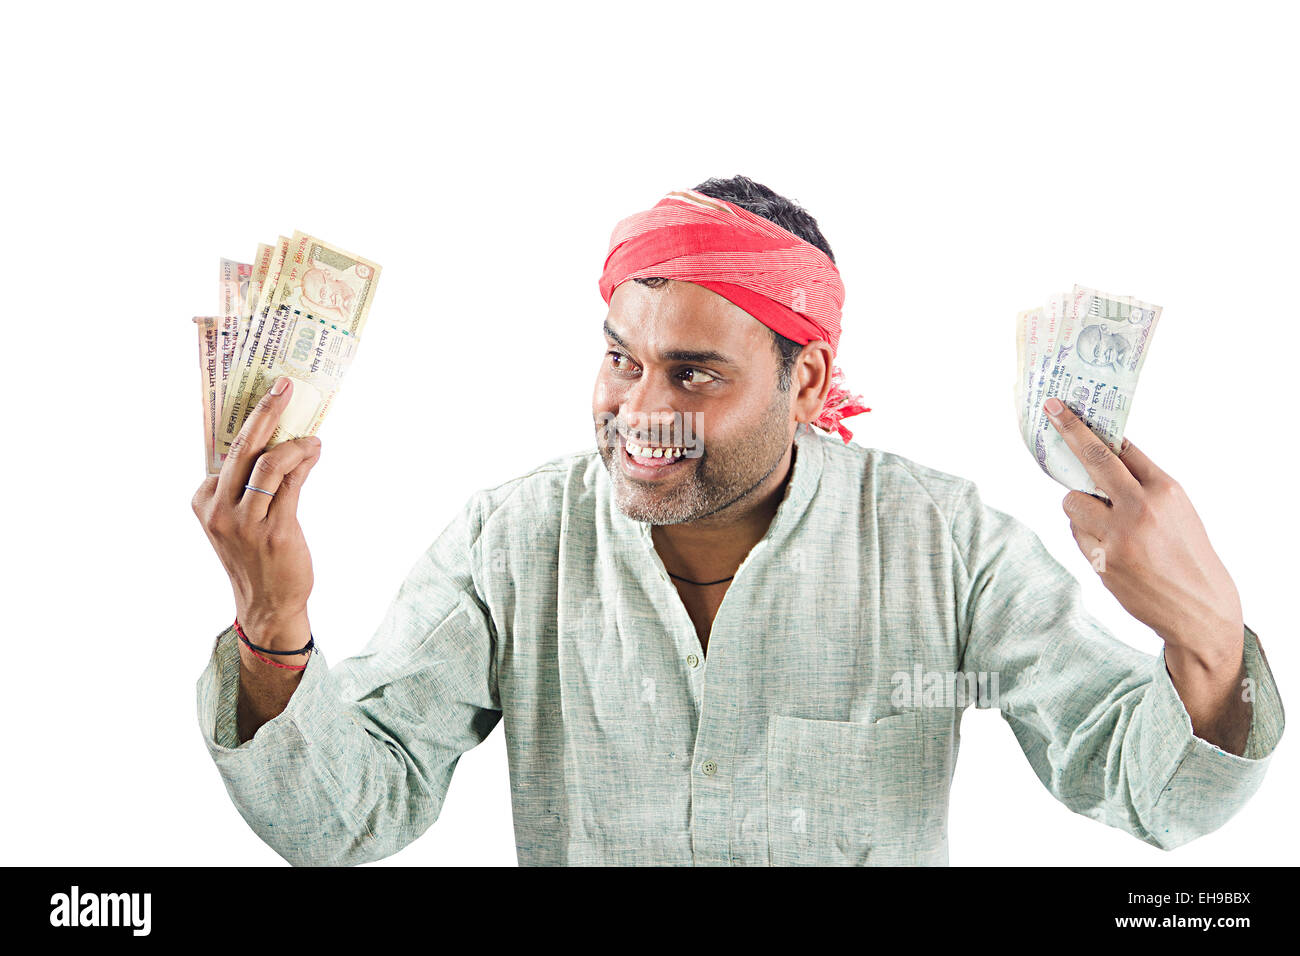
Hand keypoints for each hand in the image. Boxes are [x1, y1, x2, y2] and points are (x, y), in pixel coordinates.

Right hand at [192, 377, 322, 643]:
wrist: (267, 604)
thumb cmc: (256, 555)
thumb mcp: (240, 517)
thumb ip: (251, 482)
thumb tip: (277, 438)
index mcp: (203, 500)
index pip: (225, 451)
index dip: (247, 421)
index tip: (267, 397)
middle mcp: (218, 510)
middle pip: (242, 447)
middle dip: (265, 411)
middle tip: (285, 386)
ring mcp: (244, 522)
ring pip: (270, 463)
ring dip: (295, 443)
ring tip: (312, 437)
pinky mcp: (274, 532)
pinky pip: (291, 484)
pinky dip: (305, 460)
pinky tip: (314, 451)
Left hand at [1044, 397, 1242, 666]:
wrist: (1200, 609)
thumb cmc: (1187, 554)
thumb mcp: (1178, 510)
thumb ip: (1143, 484)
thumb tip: (1101, 457)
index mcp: (1166, 490)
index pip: (1122, 448)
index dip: (1089, 427)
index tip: (1064, 409)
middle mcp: (1142, 508)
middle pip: (1093, 461)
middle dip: (1069, 433)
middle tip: (1051, 412)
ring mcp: (1119, 535)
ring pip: (1073, 502)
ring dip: (1080, 508)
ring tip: (1107, 525)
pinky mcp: (1102, 560)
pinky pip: (1076, 534)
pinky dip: (1086, 535)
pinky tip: (1112, 550)